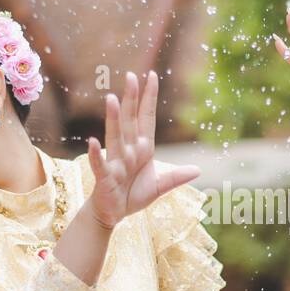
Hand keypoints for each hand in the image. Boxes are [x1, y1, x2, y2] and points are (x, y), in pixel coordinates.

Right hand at [87, 70, 200, 228]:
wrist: (113, 214)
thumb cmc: (132, 196)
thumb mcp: (159, 186)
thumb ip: (176, 177)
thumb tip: (198, 170)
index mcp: (142, 149)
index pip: (146, 118)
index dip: (149, 98)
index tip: (151, 75)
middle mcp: (128, 151)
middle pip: (130, 120)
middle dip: (131, 99)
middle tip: (131, 76)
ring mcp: (116, 162)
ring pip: (115, 136)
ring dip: (114, 118)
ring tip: (112, 98)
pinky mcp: (105, 178)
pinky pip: (100, 164)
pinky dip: (96, 154)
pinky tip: (91, 141)